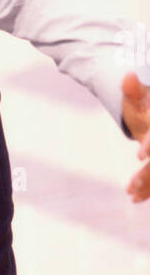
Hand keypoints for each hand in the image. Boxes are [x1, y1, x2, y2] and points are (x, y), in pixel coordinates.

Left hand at [122, 72, 149, 202]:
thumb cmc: (146, 108)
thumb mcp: (139, 99)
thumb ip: (133, 90)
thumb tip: (127, 76)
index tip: (138, 155)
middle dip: (149, 172)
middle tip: (132, 184)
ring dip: (149, 184)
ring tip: (131, 192)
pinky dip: (149, 189)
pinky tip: (135, 198)